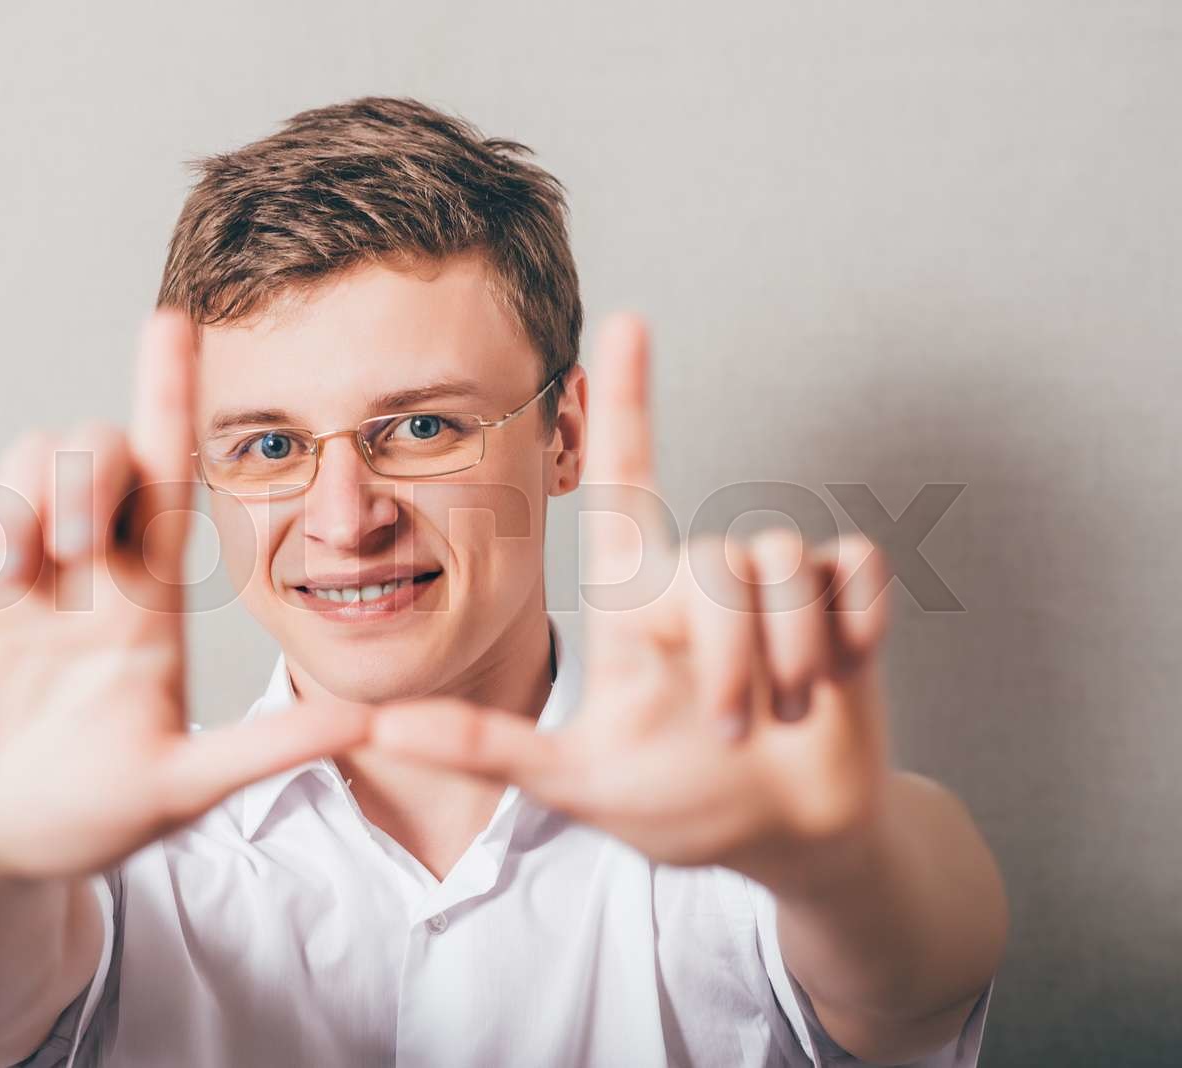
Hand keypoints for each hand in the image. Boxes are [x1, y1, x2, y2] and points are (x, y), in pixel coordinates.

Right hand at [0, 310, 369, 878]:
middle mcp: (88, 564)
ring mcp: (13, 566)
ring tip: (6, 576)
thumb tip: (367, 728)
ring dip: (20, 495)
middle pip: (100, 447)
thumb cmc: (90, 818)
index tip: (174, 321)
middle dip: (87, 469)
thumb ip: (263, 752)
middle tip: (68, 547)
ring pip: (26, 452)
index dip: (170, 396)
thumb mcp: (179, 791)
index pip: (169, 473)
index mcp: (149, 596)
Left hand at [369, 314, 892, 889]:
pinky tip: (838, 675)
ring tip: (778, 713)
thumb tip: (370, 725)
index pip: (628, 481)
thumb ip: (479, 746)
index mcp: (634, 599)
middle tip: (732, 730)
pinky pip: (854, 571)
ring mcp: (775, 587)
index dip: (627, 400)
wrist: (785, 835)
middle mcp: (699, 577)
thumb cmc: (677, 800)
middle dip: (732, 661)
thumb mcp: (573, 778)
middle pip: (721, 561)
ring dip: (788, 658)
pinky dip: (854, 630)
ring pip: (786, 562)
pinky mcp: (845, 597)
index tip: (623, 323)